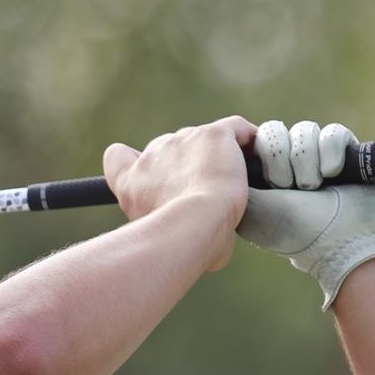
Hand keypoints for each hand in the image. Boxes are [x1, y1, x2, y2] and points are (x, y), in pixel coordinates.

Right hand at [103, 117, 256, 271]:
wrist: (192, 225)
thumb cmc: (179, 245)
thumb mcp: (162, 238)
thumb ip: (173, 228)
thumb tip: (206, 246)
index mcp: (131, 183)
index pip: (118, 158)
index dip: (133, 162)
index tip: (149, 174)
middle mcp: (152, 155)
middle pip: (169, 149)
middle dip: (186, 166)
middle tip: (206, 193)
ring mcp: (183, 140)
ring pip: (202, 140)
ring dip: (216, 156)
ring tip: (237, 180)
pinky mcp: (213, 135)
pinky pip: (235, 129)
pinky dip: (247, 139)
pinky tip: (257, 155)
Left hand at [237, 120, 374, 309]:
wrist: (339, 242)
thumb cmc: (290, 229)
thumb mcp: (248, 204)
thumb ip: (234, 172)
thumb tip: (233, 143)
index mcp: (262, 177)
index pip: (253, 139)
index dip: (261, 151)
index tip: (265, 177)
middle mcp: (289, 166)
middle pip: (276, 131)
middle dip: (279, 157)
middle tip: (285, 186)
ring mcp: (319, 159)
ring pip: (304, 130)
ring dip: (305, 159)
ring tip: (311, 187)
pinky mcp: (349, 154)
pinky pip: (333, 133)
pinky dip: (330, 152)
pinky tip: (332, 174)